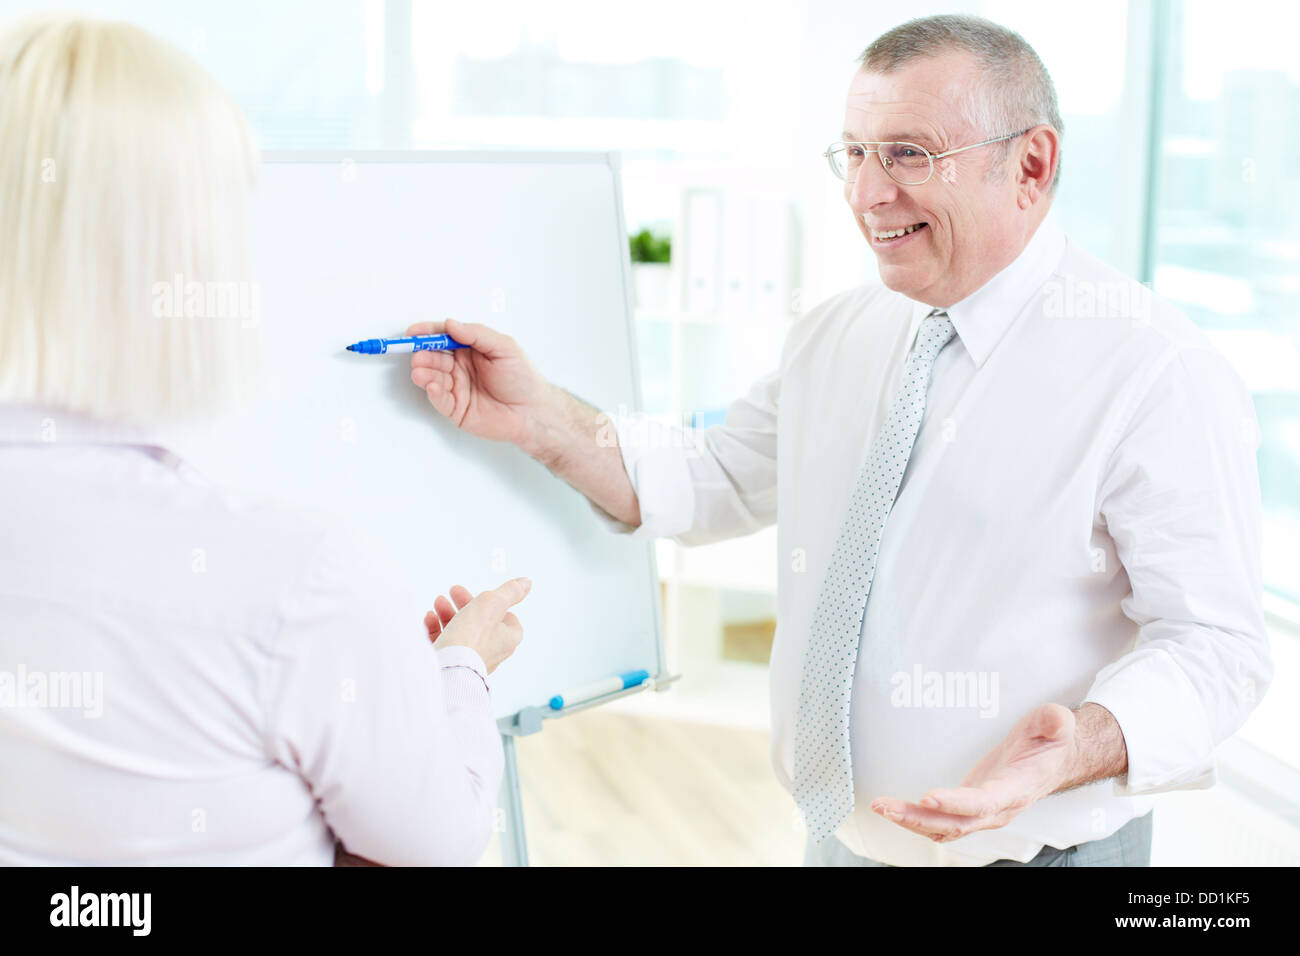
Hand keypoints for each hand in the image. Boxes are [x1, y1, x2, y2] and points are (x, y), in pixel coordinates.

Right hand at [407, 318, 553, 454]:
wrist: (533, 412)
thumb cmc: (522, 379)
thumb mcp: (504, 347)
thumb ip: (477, 334)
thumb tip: (451, 324)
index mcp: (470, 349)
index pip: (443, 337)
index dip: (427, 334)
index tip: (413, 333)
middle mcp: (460, 367)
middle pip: (433, 356)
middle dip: (423, 354)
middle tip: (419, 355)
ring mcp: (457, 388)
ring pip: (432, 377)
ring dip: (424, 372)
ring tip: (421, 371)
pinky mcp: (456, 409)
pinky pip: (439, 399)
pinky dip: (432, 392)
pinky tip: (432, 385)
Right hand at [424, 577, 530, 673]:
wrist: (448, 667)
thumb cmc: (472, 638)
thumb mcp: (493, 604)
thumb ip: (510, 592)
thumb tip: (526, 583)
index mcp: (506, 639)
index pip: (508, 620)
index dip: (496, 605)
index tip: (484, 595)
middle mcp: (491, 651)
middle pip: (480, 622)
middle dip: (466, 603)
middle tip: (454, 591)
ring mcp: (470, 658)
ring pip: (461, 631)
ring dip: (449, 612)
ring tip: (439, 601)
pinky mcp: (451, 662)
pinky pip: (444, 642)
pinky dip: (437, 627)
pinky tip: (430, 617)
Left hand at [870, 703, 1082, 842]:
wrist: (1054, 760)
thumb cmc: (1050, 742)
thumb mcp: (1056, 725)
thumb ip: (1055, 722)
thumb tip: (1057, 719)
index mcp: (1016, 789)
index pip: (984, 803)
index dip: (956, 803)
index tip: (928, 796)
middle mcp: (998, 810)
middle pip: (956, 824)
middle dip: (919, 818)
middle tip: (885, 806)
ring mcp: (983, 813)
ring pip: (944, 827)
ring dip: (910, 820)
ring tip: (880, 806)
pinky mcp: (970, 809)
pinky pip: (941, 823)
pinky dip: (916, 819)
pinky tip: (893, 812)